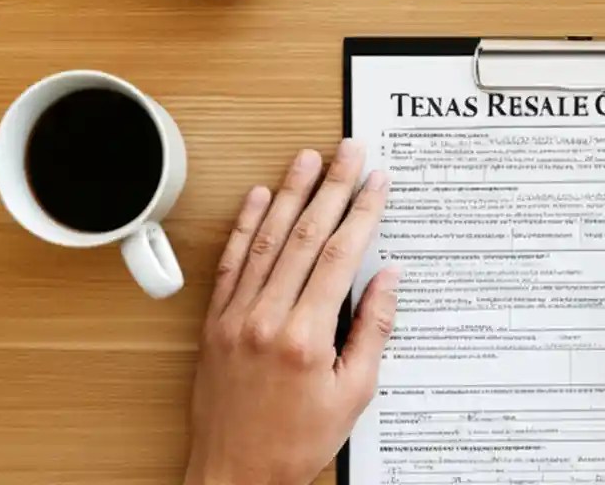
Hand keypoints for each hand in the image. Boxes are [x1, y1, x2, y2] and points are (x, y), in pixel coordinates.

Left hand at [184, 140, 400, 484]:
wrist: (235, 475)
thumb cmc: (296, 443)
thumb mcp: (354, 394)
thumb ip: (373, 330)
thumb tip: (388, 279)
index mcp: (306, 337)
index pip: (338, 256)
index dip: (362, 213)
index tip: (377, 183)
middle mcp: (266, 319)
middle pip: (304, 236)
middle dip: (331, 188)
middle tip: (348, 152)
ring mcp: (236, 317)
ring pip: (266, 240)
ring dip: (289, 194)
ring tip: (307, 159)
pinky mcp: (215, 324)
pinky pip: (231, 264)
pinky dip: (244, 226)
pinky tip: (258, 198)